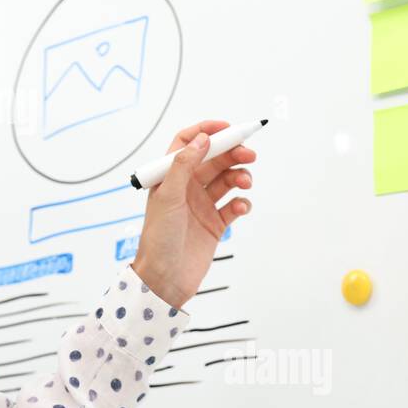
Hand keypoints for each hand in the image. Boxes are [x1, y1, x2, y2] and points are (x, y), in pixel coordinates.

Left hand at [130, 120, 255, 309]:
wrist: (165, 279)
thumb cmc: (158, 239)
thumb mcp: (167, 197)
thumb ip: (183, 165)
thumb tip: (201, 139)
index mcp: (170, 177)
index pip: (188, 143)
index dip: (207, 131)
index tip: (228, 128)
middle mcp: (186, 188)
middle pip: (214, 159)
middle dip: (232, 153)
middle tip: (249, 153)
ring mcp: (202, 205)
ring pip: (227, 180)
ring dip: (239, 176)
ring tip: (245, 183)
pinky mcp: (215, 224)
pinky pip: (234, 205)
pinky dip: (242, 203)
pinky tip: (240, 208)